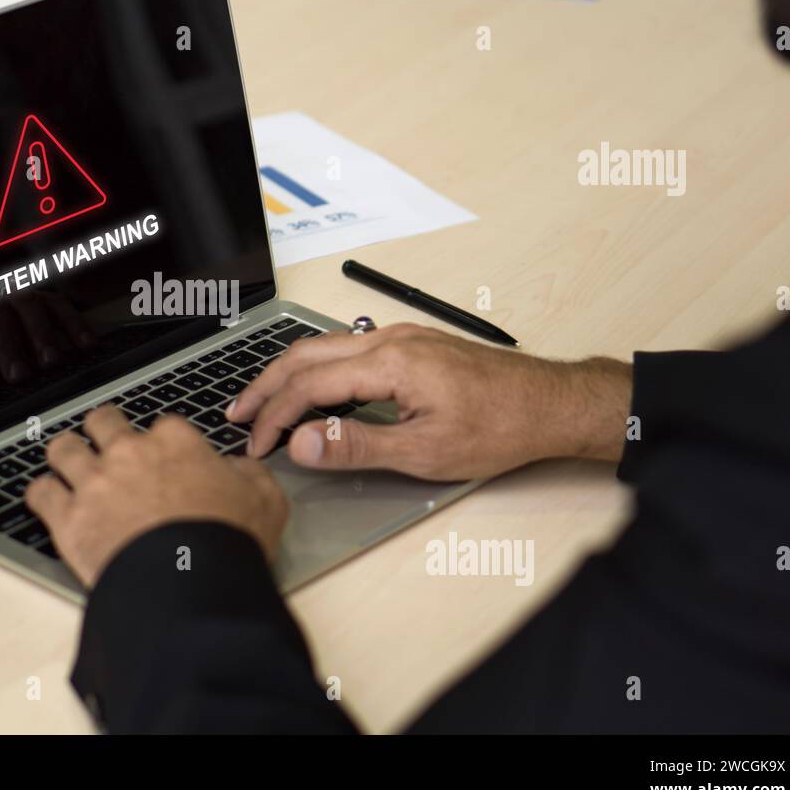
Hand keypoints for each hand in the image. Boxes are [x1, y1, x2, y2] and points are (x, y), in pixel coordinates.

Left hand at [25, 406, 289, 586]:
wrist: (189, 584)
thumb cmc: (226, 543)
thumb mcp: (265, 500)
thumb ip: (250, 475)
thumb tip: (240, 468)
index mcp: (176, 442)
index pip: (162, 425)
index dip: (162, 440)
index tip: (162, 455)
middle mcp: (129, 453)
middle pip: (103, 422)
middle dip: (103, 430)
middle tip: (106, 443)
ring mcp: (94, 482)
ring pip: (62, 449)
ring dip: (65, 455)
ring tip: (67, 463)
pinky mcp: (67, 517)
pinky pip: (39, 492)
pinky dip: (42, 495)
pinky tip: (47, 500)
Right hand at [228, 323, 632, 480]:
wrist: (552, 404)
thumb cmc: (500, 428)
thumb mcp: (425, 452)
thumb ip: (357, 447)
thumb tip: (303, 443)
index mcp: (390, 363)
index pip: (309, 385)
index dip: (275, 417)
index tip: (257, 445)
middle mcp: (390, 340)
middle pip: (305, 355)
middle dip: (265, 385)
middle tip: (237, 414)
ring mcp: (401, 338)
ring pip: (323, 345)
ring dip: (287, 373)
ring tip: (263, 400)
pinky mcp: (413, 344)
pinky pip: (346, 346)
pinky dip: (314, 366)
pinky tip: (311, 386)